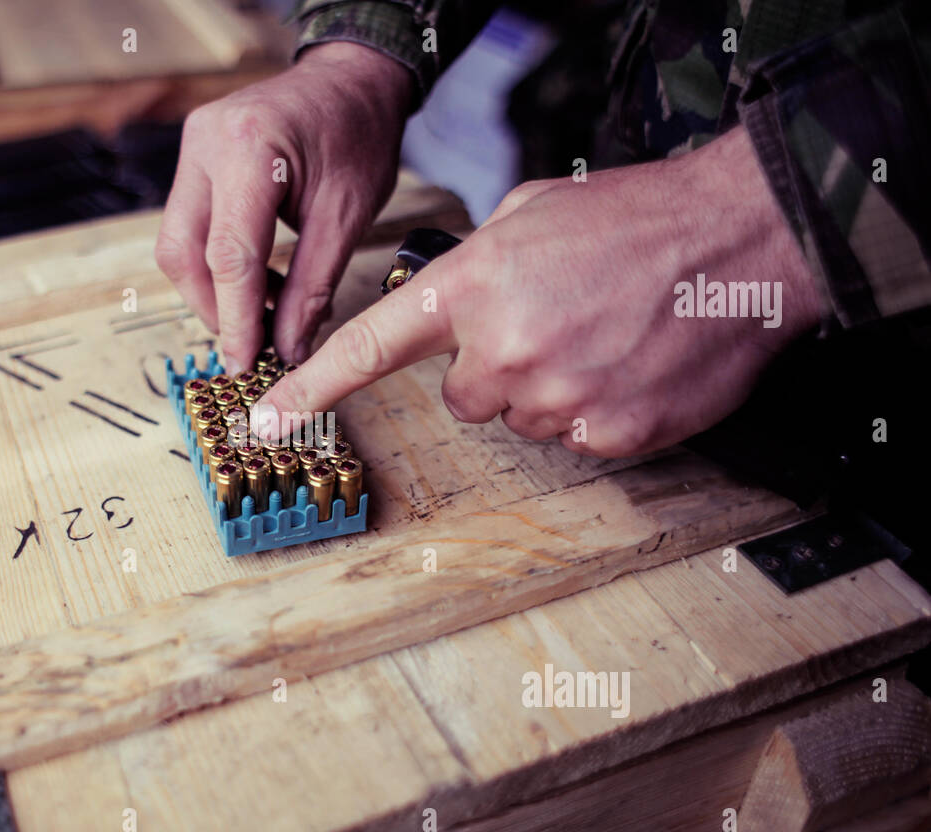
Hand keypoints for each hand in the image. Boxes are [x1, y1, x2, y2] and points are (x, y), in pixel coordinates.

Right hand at [154, 42, 413, 374]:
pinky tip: (257, 283)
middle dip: (213, 309)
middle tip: (252, 346)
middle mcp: (206, 144)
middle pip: (183, 253)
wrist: (350, 80)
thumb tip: (288, 349)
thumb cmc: (358, 136)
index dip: (234, 319)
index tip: (245, 364)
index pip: (229, 255)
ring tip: (262, 316)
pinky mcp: (192, 158)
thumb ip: (312, 287)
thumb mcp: (347, 217)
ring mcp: (192, 147)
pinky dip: (216, 264)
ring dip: (213, 290)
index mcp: (252, 150)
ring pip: (178, 243)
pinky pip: (189, 225)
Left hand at [258, 126, 826, 456]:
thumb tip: (451, 309)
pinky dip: (596, 413)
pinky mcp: (608, 436)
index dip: (310, 390)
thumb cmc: (638, 218)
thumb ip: (475, 268)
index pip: (369, 348)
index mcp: (472, 288)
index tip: (266, 419)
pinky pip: (575, 440)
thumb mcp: (532, 215)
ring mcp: (556, 400)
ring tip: (603, 338)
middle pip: (463, 397)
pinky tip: (629, 368)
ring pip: (521, 419)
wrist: (743, 241)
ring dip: (549, 390)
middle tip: (555, 324)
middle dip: (497, 367)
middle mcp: (503, 350)